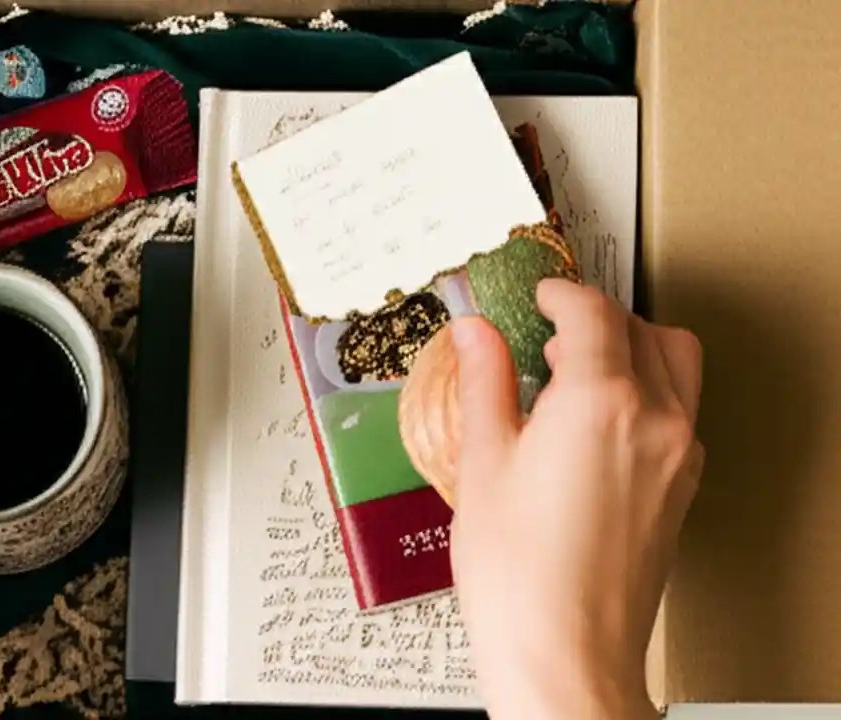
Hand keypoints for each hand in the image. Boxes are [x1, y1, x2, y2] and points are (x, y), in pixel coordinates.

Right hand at [438, 280, 701, 719]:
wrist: (564, 653)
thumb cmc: (519, 576)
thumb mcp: (483, 464)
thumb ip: (484, 384)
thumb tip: (476, 333)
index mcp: (600, 403)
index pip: (592, 313)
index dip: (560, 294)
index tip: (537, 296)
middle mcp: (654, 421)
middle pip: (643, 330)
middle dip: (596, 319)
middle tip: (546, 333)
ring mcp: (677, 456)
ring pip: (675, 366)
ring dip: (631, 350)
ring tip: (573, 375)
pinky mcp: (681, 489)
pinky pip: (679, 412)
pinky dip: (646, 394)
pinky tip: (594, 423)